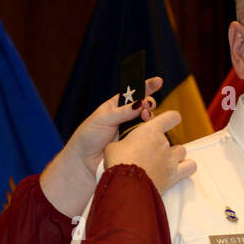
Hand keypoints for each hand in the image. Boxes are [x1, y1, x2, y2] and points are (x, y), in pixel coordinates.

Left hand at [40, 76, 163, 215]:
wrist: (85, 161)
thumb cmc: (89, 136)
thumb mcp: (102, 119)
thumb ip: (121, 112)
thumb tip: (139, 104)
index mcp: (116, 106)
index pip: (133, 93)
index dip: (146, 86)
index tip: (158, 81)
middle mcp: (126, 117)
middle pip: (145, 106)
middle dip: (149, 104)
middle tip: (147, 107)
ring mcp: (132, 131)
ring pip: (148, 122)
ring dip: (151, 118)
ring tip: (147, 119)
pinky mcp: (136, 145)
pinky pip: (147, 137)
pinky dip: (151, 133)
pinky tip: (151, 132)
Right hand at [103, 110, 195, 194]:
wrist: (127, 185)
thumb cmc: (118, 164)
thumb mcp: (113, 147)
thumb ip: (123, 144)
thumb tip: (122, 147)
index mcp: (150, 131)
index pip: (171, 117)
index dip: (171, 118)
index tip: (168, 122)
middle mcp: (164, 143)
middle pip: (171, 138)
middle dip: (163, 145)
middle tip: (151, 153)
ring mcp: (171, 159)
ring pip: (182, 151)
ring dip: (176, 155)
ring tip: (164, 162)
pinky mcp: (174, 175)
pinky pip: (190, 167)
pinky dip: (187, 168)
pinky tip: (179, 170)